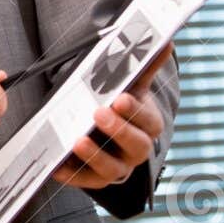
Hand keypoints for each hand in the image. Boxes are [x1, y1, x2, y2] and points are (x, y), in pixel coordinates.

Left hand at [52, 45, 169, 190]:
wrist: (110, 135)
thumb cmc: (121, 107)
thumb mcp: (131, 87)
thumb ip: (143, 67)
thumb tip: (165, 42)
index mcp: (148, 125)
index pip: (148, 121)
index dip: (135, 111)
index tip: (120, 98)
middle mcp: (137, 149)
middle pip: (136, 146)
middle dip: (118, 130)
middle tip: (99, 113)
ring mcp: (118, 167)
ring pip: (112, 169)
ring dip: (95, 156)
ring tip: (78, 141)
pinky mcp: (97, 179)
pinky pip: (85, 181)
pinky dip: (71, 175)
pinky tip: (57, 166)